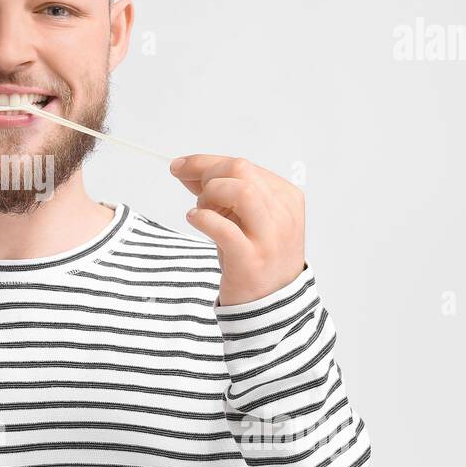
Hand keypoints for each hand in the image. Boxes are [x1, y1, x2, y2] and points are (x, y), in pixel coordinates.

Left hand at [169, 155, 306, 306]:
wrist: (270, 304)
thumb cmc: (254, 256)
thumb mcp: (245, 218)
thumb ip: (222, 191)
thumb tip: (187, 168)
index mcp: (285, 197)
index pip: (243, 164)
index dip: (206, 162)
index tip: (180, 166)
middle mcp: (282, 213)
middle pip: (241, 170)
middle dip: (207, 174)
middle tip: (195, 195)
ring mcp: (269, 237)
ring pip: (240, 191)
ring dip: (210, 195)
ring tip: (202, 211)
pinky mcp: (251, 259)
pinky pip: (223, 228)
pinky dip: (202, 218)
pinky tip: (195, 220)